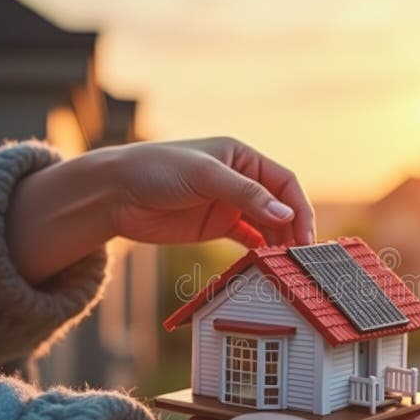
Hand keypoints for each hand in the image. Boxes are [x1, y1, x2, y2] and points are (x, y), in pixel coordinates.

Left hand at [8, 137, 313, 283]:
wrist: (115, 194)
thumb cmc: (157, 169)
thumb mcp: (205, 175)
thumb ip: (246, 194)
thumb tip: (286, 214)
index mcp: (241, 157)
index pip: (283, 182)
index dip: (298, 207)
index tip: (304, 234)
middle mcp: (240, 179)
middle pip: (279, 205)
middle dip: (293, 228)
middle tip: (300, 256)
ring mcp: (228, 204)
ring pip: (266, 224)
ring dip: (278, 241)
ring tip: (286, 263)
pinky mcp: (215, 226)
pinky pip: (247, 239)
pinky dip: (259, 250)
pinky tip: (266, 262)